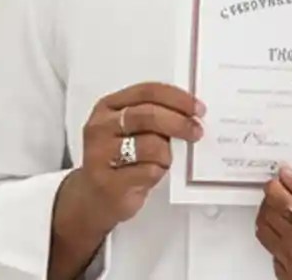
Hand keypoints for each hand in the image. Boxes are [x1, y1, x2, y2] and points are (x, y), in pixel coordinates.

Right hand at [72, 82, 205, 229]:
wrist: (94, 199)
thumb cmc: (119, 161)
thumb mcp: (129, 131)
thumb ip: (152, 116)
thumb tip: (190, 112)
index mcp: (108, 107)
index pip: (148, 92)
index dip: (177, 98)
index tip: (197, 108)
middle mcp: (101, 127)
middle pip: (149, 115)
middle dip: (179, 123)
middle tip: (196, 131)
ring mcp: (101, 154)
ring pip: (152, 145)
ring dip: (167, 154)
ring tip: (162, 161)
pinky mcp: (109, 181)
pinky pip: (149, 171)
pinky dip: (158, 173)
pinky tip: (150, 176)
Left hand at [254, 165, 291, 279]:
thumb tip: (289, 177)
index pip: (274, 197)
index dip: (275, 184)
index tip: (280, 180)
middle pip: (265, 217)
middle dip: (270, 201)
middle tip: (283, 194)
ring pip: (266, 238)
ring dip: (271, 222)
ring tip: (288, 215)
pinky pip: (276, 261)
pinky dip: (279, 248)